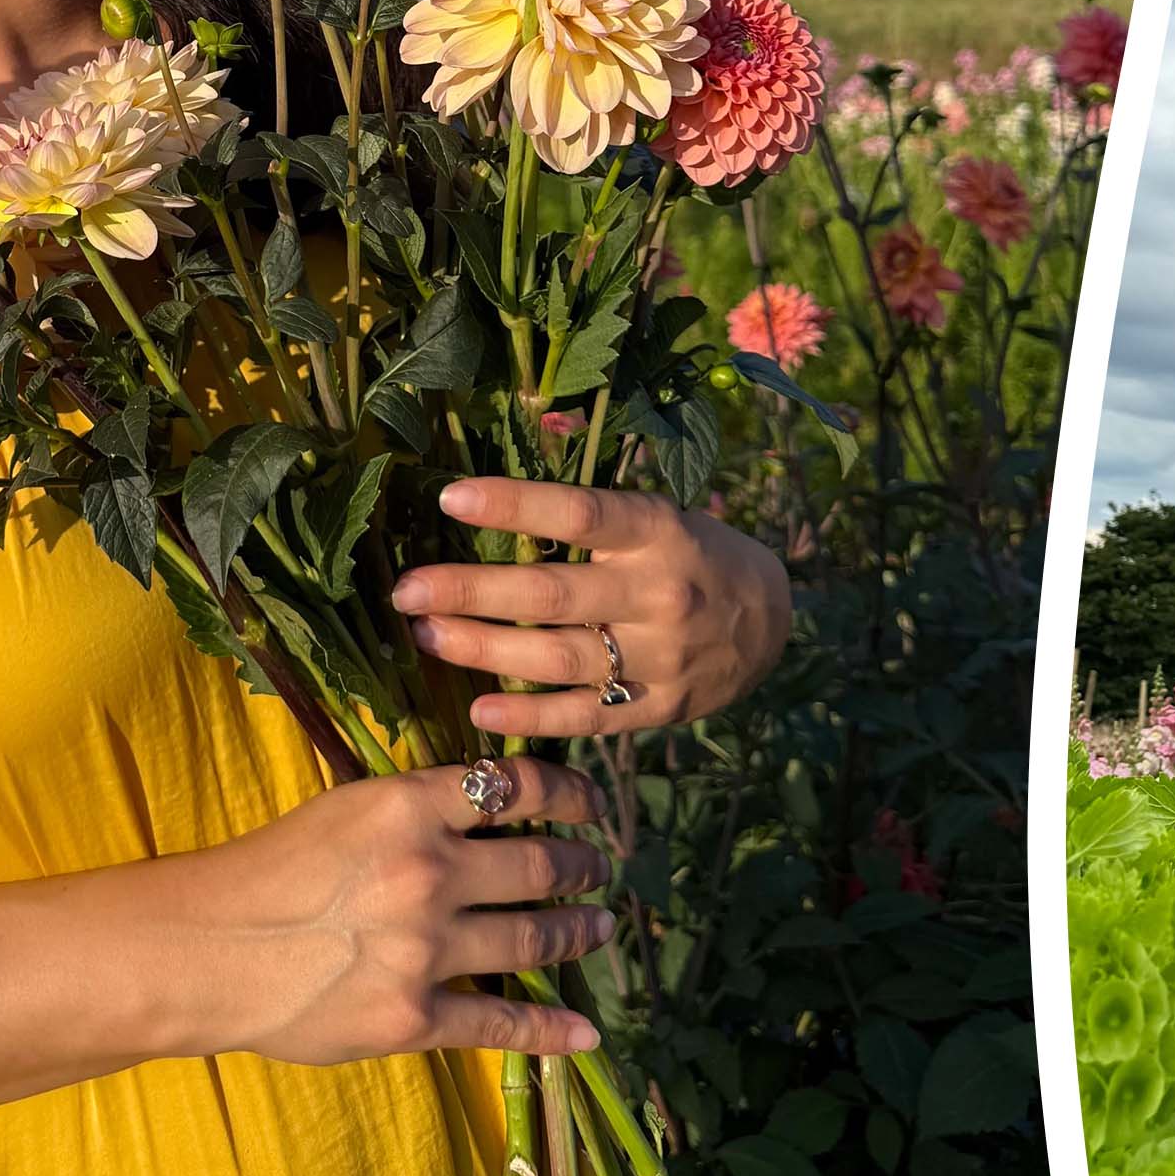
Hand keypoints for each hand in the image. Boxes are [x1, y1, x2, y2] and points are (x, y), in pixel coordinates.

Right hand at [181, 757, 615, 1066]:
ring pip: (533, 936)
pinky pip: (499, 1023)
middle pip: (539, 863)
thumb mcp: (345, 809)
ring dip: (578, 932)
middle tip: (601, 868)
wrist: (202, 950)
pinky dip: (550, 1030)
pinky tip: (586, 1033)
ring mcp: (424, 949)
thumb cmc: (263, 872)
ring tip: (599, 927)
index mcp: (409, 808)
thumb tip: (487, 802)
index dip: (568, 792)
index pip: (517, 787)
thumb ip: (417, 807)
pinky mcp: (412, 1016)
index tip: (589, 803)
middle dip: (581, 865)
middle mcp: (429, 873)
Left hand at [391, 478, 794, 737]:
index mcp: (658, 530)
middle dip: (470, 591)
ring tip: (426, 637)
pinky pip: (584, 715)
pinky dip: (529, 715)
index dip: (514, 505)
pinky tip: (478, 708)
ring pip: (558, 658)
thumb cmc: (689, 554)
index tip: (449, 498)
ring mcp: (661, 655)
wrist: (768, 623)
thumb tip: (510, 460)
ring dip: (483, 650)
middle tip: (407, 590)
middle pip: (552, 594)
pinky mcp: (657, 706)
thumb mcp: (657, 515)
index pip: (579, 514)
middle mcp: (660, 592)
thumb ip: (591, 511)